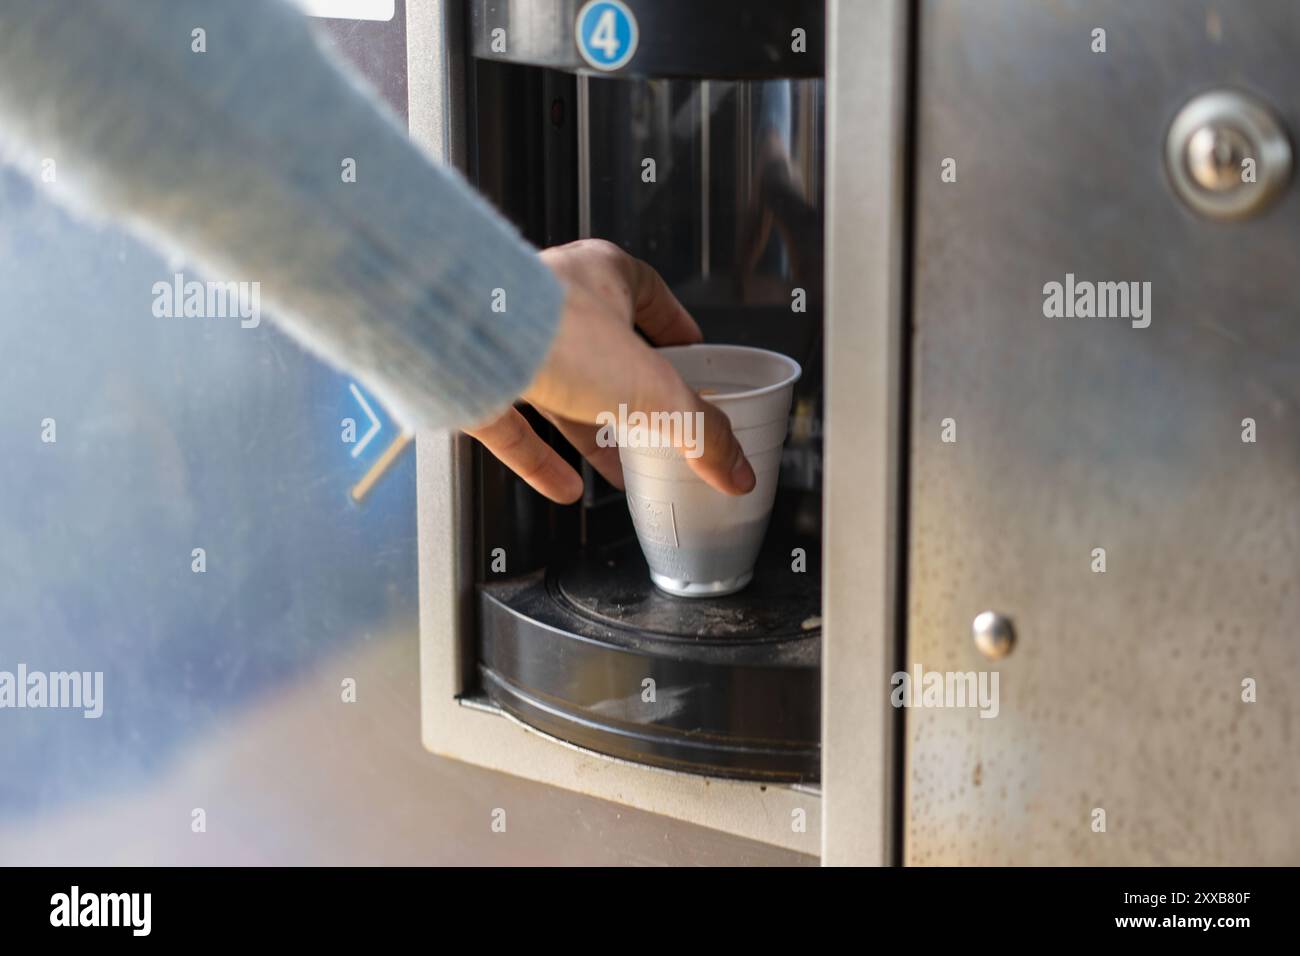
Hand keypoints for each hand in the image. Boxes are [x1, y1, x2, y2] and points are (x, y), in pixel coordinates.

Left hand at [465, 239, 755, 503]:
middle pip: (610, 354)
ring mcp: (512, 342)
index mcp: (605, 276)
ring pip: (562, 392)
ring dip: (590, 435)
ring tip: (617, 470)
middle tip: (660, 430)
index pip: (656, 302)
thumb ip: (700, 430)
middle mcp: (555, 303)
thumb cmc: (550, 329)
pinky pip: (516, 426)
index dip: (681, 339)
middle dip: (636, 398)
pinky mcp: (477, 381)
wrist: (457, 336)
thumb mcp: (653, 386)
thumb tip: (735, 467)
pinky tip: (563, 489)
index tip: (698, 370)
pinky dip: (541, 460)